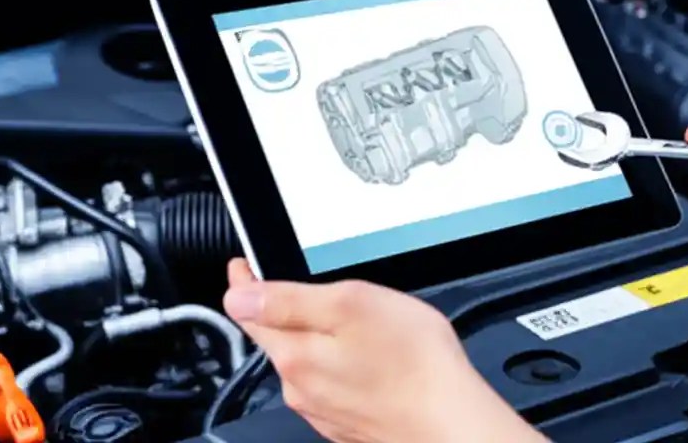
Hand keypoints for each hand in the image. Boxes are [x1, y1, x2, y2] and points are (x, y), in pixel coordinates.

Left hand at [222, 259, 545, 442]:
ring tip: (350, 319)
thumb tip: (239, 297)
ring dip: (318, 339)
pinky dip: (342, 365)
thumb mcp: (351, 305)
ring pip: (307, 362)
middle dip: (286, 310)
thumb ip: (290, 300)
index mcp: (295, 355)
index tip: (243, 266)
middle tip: (307, 285)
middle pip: (278, 338)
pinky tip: (370, 357)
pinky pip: (332, 383)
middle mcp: (301, 388)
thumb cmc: (413, 364)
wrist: (448, 421)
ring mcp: (325, 408)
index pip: (249, 313)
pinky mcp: (349, 420)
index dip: (244, 283)